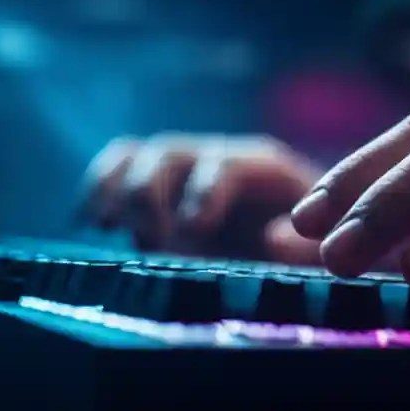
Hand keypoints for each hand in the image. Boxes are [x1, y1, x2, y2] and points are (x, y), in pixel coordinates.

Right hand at [80, 133, 322, 262]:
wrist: (292, 251)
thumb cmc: (309, 255)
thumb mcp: (317, 256)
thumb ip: (304, 250)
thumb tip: (272, 238)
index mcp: (264, 168)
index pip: (227, 164)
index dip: (204, 192)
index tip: (192, 230)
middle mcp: (218, 159)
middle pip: (170, 154)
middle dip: (151, 197)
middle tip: (150, 245)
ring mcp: (183, 169)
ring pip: (136, 155)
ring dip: (118, 192)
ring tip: (116, 233)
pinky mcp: (155, 186)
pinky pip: (116, 165)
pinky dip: (97, 187)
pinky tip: (92, 223)